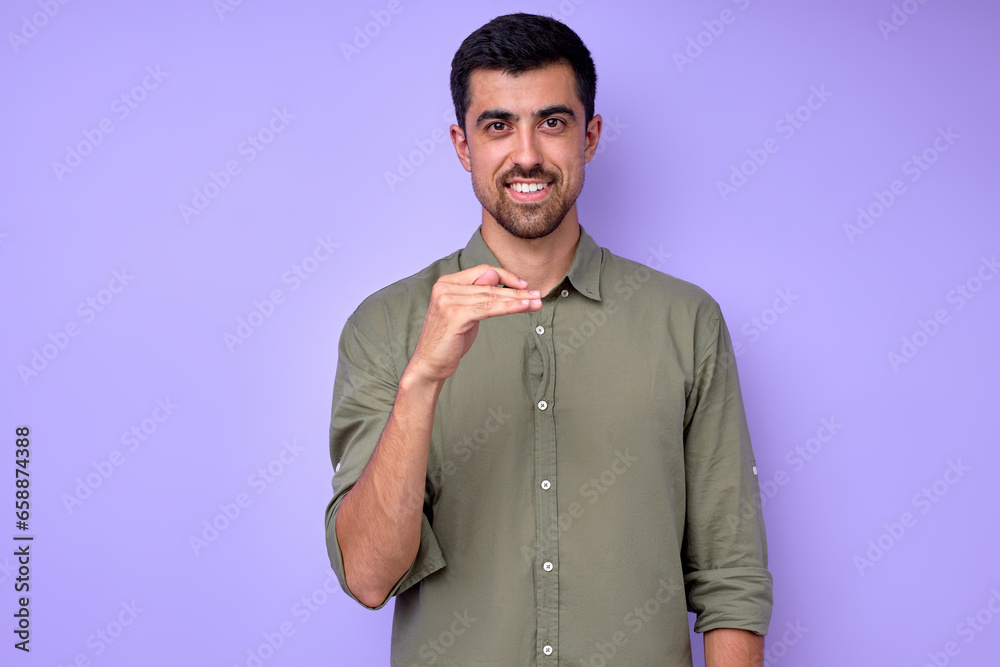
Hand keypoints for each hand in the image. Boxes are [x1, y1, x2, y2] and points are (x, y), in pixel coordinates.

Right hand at [404, 264, 541, 383]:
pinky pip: (488, 309)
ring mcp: (449, 301)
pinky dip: (509, 307)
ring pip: (491, 297)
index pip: (482, 271)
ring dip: (518, 299)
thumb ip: (478, 295)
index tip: (524, 285)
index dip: (505, 276)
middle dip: (517, 290)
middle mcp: (445, 288)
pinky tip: (524, 307)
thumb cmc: (448, 341)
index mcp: (446, 283)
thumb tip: (495, 276)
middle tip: (538, 295)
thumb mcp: (466, 313)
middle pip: (490, 285)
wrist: (429, 365)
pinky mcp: (455, 315)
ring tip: (536, 302)